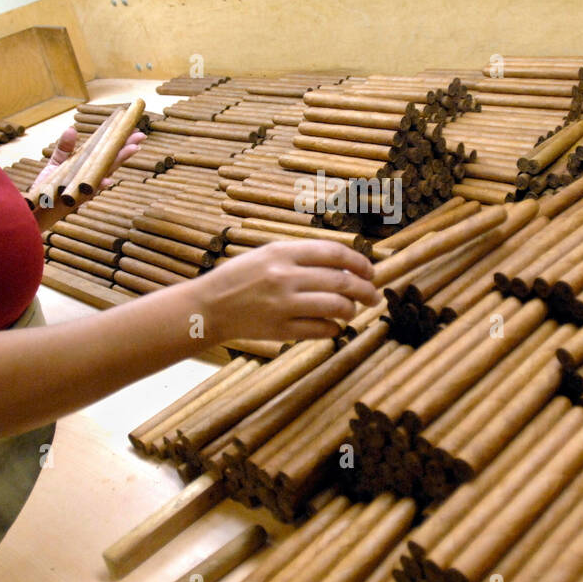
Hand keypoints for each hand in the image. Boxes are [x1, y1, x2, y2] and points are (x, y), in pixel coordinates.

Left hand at [31, 126, 143, 229]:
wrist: (37, 205)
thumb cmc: (48, 186)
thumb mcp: (56, 163)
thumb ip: (64, 148)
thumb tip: (71, 129)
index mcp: (87, 165)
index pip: (106, 151)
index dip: (119, 140)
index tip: (132, 129)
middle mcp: (91, 176)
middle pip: (112, 160)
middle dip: (127, 148)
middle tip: (141, 135)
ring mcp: (87, 187)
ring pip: (106, 172)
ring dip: (120, 161)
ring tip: (134, 149)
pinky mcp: (78, 198)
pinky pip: (90, 191)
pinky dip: (99, 185)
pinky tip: (108, 179)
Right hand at [193, 240, 380, 342]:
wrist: (209, 307)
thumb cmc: (241, 278)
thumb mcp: (268, 254)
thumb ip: (303, 256)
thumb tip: (346, 264)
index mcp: (283, 252)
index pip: (335, 253)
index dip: (360, 262)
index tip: (370, 271)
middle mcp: (285, 276)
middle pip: (342, 281)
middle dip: (366, 290)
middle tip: (373, 296)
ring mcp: (283, 304)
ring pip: (336, 306)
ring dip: (351, 310)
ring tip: (352, 311)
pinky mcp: (280, 330)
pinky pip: (321, 330)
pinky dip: (334, 328)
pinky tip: (334, 325)